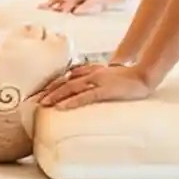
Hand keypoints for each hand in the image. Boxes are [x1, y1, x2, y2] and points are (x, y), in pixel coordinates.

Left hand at [38, 63, 152, 109]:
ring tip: (44, 103)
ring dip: (56, 95)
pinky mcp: (105, 90)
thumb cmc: (123, 77)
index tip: (39, 93)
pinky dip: (72, 101)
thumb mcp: (102, 73)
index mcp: (88, 71)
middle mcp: (89, 74)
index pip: (65, 77)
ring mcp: (97, 81)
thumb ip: (88, 74)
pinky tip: (62, 107)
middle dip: (49, 91)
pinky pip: (85, 96)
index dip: (51, 85)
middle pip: (64, 82)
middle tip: (35, 100)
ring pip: (71, 87)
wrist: (142, 76)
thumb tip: (72, 78)